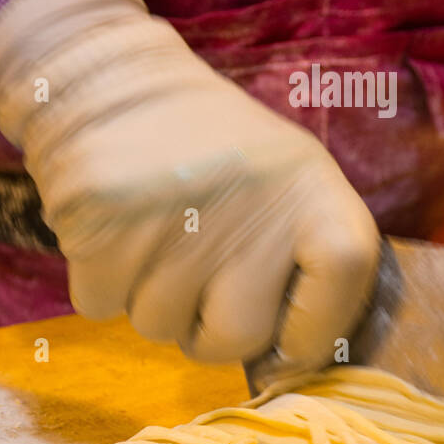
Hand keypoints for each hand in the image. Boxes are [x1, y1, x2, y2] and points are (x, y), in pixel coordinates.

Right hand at [0, 0, 378, 369]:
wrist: (108, 80)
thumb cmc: (210, 148)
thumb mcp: (288, 177)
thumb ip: (307, 255)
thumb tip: (294, 364)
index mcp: (309, 186)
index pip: (345, 274)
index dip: (318, 327)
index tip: (290, 338)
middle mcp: (248, 203)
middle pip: (236, 337)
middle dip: (209, 328)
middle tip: (199, 273)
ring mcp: (171, 219)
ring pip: (160, 327)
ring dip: (152, 299)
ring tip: (156, 234)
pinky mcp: (98, 227)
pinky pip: (102, 306)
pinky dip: (101, 282)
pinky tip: (116, 229)